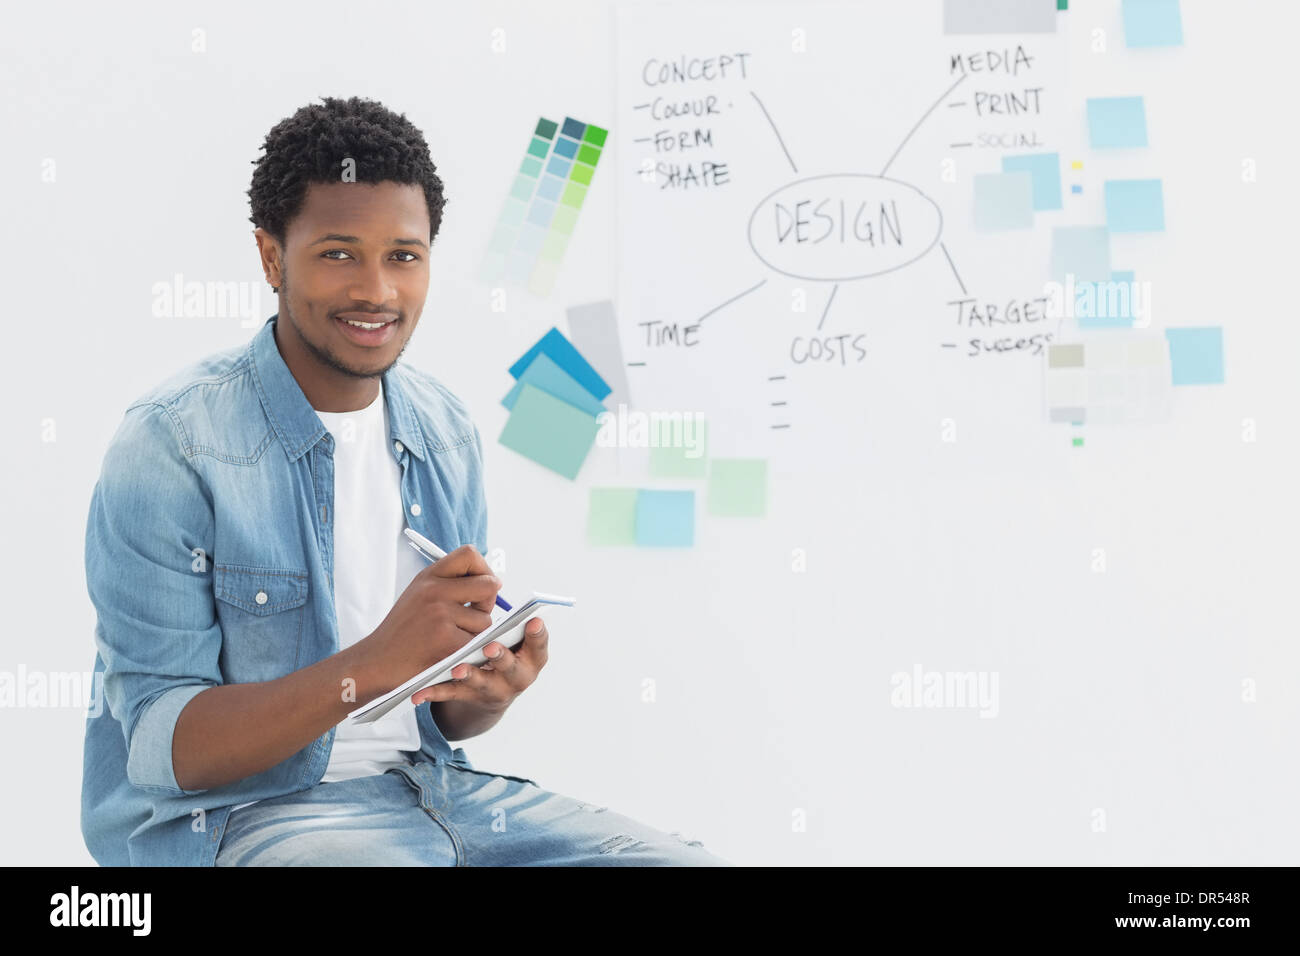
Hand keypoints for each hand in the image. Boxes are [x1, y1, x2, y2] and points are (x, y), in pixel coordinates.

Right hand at [360, 545, 501, 693]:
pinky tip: (448, 651)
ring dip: (476, 632)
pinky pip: (477, 641)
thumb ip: (450, 583)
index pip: (469, 554)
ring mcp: (440, 614)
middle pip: (489, 584)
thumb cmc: (403, 631)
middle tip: (476, 613)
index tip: (482, 584)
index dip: (483, 569)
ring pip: (485, 619)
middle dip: (489, 601)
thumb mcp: (419, 594)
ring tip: (451, 637)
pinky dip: (468, 650)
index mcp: (428, 576)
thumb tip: (494, 581)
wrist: (377, 662)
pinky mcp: (447, 640)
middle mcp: (434, 590)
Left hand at [411, 616, 548, 708]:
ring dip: (470, 675)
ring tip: (457, 668)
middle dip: (501, 657)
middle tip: (490, 646)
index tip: (533, 621)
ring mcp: (494, 689)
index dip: (538, 635)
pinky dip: (435, 692)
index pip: (539, 646)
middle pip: (511, 667)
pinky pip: (451, 694)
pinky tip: (420, 693)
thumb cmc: (500, 649)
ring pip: (482, 682)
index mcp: (531, 658)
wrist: (489, 687)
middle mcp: (517, 676)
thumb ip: (512, 618)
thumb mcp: (515, 637)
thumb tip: (493, 583)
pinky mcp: (470, 697)